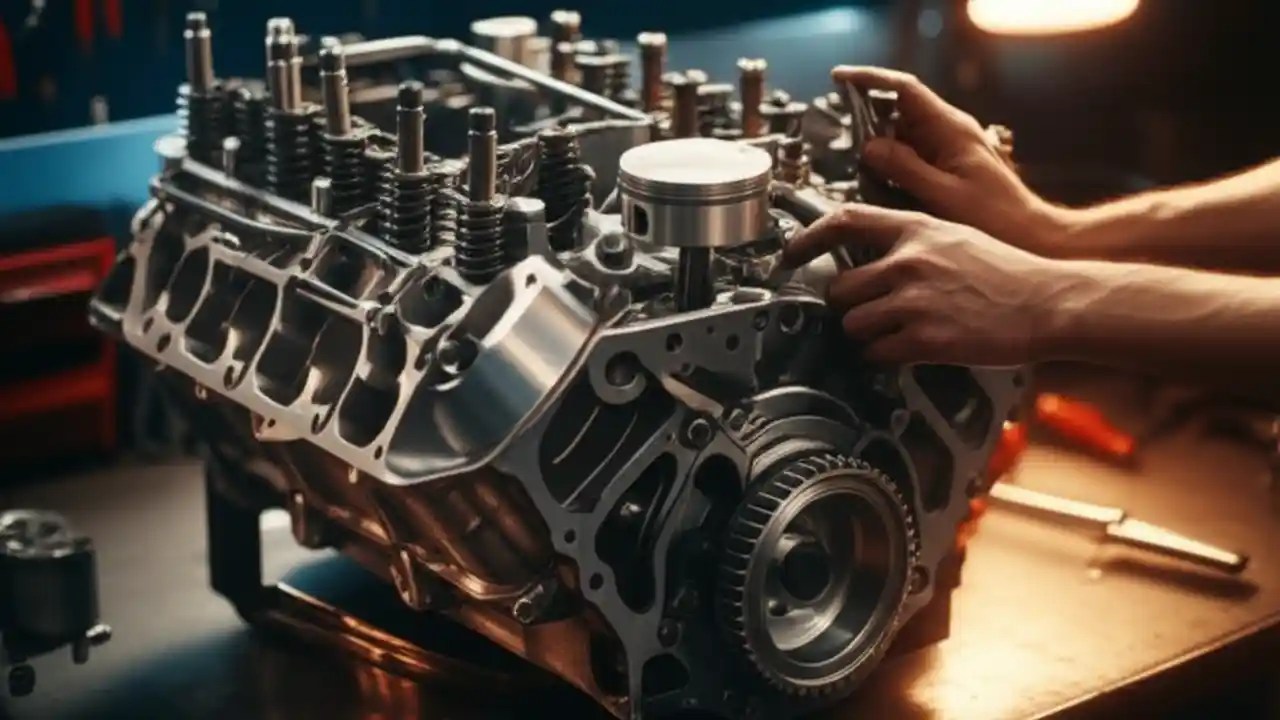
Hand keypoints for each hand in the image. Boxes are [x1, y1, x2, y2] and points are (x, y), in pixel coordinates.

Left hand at [785, 203, 1058, 365]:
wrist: (1049, 301)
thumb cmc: (1008, 273)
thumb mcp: (956, 236)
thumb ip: (913, 241)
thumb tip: (874, 254)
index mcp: (916, 229)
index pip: (844, 221)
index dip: (807, 238)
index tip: (790, 255)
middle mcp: (909, 261)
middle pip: (840, 288)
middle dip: (848, 306)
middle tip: (868, 313)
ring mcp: (915, 300)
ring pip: (852, 324)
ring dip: (864, 334)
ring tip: (894, 333)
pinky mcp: (925, 338)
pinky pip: (876, 353)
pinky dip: (883, 356)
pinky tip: (907, 350)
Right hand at [834, 65, 1069, 254]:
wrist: (1031, 237)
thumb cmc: (997, 219)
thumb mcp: (943, 195)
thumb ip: (905, 168)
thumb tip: (869, 147)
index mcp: (950, 129)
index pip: (905, 90)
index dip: (869, 80)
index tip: (839, 78)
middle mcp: (949, 133)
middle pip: (898, 111)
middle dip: (868, 121)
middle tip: (842, 141)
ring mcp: (948, 149)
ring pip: (901, 136)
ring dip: (878, 149)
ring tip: (862, 172)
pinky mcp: (946, 168)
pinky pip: (909, 158)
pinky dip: (890, 167)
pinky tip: (881, 187)